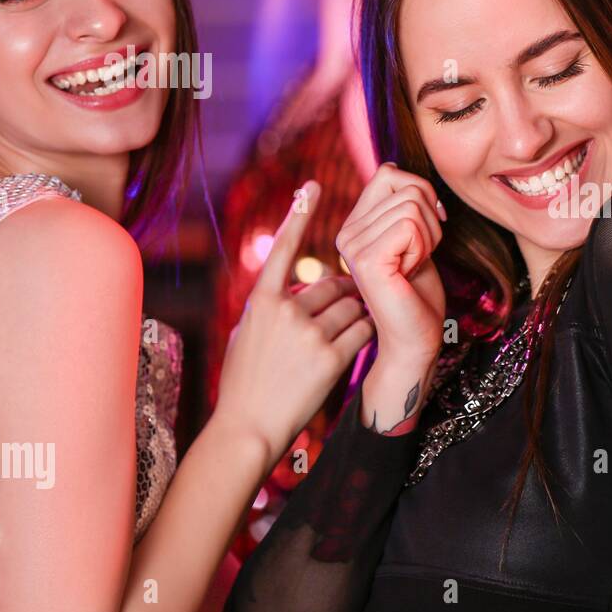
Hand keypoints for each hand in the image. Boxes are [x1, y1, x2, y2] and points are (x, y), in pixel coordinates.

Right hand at [215, 180, 373, 461]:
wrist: (249, 426)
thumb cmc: (246, 380)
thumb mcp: (248, 333)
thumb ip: (272, 305)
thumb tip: (299, 284)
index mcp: (261, 301)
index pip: (285, 250)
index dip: (299, 215)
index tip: (311, 185)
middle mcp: (285, 312)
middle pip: (334, 285)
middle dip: (343, 297)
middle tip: (334, 320)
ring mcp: (309, 335)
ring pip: (353, 307)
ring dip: (356, 317)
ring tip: (338, 339)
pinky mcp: (332, 359)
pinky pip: (364, 331)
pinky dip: (365, 335)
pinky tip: (352, 348)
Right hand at [336, 164, 446, 430]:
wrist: (415, 340)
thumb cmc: (418, 294)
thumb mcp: (414, 239)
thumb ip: (404, 204)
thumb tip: (395, 167)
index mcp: (355, 224)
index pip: (390, 173)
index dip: (421, 193)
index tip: (428, 227)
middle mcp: (346, 232)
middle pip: (406, 185)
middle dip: (430, 218)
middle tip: (420, 254)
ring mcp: (352, 245)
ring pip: (412, 204)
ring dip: (428, 236)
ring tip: (413, 265)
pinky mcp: (367, 258)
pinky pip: (410, 225)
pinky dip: (424, 247)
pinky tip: (410, 272)